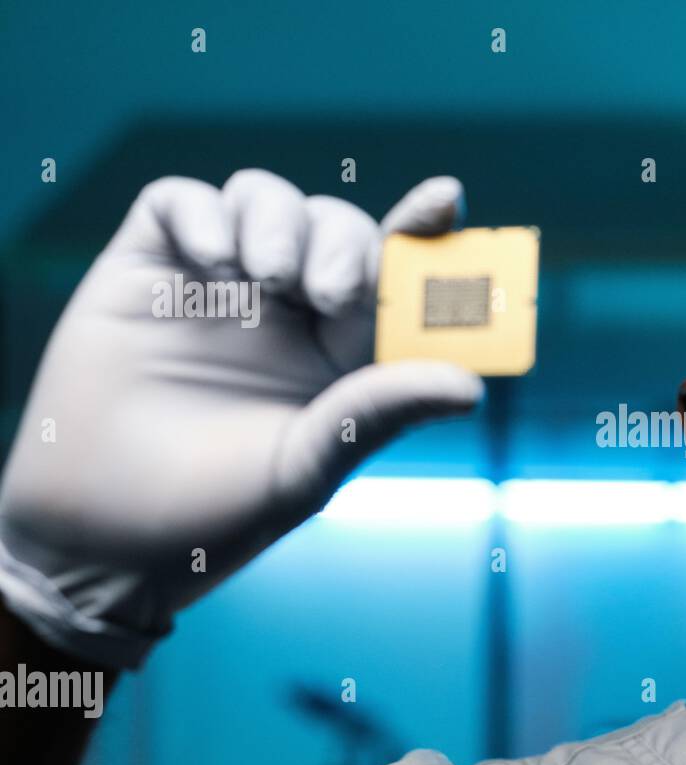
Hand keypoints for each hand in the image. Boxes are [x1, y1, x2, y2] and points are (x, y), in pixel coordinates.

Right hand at [0, 169, 483, 667]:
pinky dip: (203, 213)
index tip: (448, 201)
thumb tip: (472, 385)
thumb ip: (383, 411)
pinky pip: (179, 200)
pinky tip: (212, 262)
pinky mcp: (146, 270)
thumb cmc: (219, 512)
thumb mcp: (311, 465)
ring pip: (264, 198)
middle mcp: (284, 311)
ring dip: (278, 221)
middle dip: (343, 242)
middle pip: (333, 227)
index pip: (391, 277)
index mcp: (339, 353)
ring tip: (266, 278)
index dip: (421, 232)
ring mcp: (216, 285)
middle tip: (329, 293)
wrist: (106, 538)